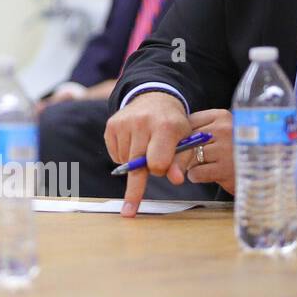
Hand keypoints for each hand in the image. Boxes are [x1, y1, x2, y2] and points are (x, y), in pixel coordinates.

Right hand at [104, 91, 190, 216]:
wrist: (155, 100)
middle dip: (139, 180)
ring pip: (125, 161)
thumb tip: (176, 180)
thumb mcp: (185, 142)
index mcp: (166, 127)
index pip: (157, 162)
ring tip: (144, 151)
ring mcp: (124, 122)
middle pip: (137, 164)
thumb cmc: (173, 127)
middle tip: (136, 196)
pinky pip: (115, 155)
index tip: (162, 169)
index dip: (160, 170)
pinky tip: (132, 146)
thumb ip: (181, 162)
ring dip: (134, 164)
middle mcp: (142, 122)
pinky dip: (124, 157)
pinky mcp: (111, 125)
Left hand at [175, 109, 234, 194]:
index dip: (182, 136)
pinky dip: (196, 176)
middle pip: (186, 140)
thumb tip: (170, 138)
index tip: (181, 144)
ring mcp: (226, 149)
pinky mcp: (225, 170)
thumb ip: (202, 130)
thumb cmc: (238, 151)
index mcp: (222, 116)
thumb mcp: (224, 132)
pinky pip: (196, 172)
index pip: (188, 123)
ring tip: (204, 165)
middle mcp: (225, 130)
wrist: (267, 172)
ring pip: (189, 156)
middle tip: (184, 159)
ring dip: (190, 164)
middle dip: (182, 152)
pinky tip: (208, 175)